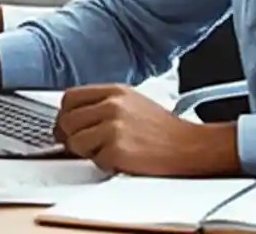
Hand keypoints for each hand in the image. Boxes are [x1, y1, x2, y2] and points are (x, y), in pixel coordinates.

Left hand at [54, 84, 238, 176]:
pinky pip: (94, 160)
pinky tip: (122, 159)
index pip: (70, 98)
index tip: (67, 126)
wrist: (190, 147)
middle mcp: (112, 105)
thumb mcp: (131, 103)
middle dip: (72, 136)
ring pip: (76, 142)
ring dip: (88, 152)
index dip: (65, 115)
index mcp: (114, 91)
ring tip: (110, 151)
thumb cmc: (162, 129)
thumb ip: (101, 105)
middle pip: (68, 120)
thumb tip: (69, 121)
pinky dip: (105, 164)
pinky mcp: (118, 150)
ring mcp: (114, 127)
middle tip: (85, 145)